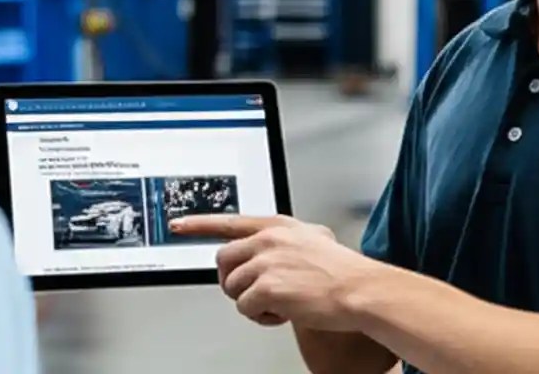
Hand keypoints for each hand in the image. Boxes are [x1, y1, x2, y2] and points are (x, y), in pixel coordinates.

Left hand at [169, 214, 381, 330]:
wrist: (360, 290)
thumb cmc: (343, 272)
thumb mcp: (315, 239)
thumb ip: (286, 240)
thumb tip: (270, 251)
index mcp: (277, 226)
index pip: (229, 221)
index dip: (198, 224)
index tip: (178, 225)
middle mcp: (268, 240)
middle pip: (223, 261)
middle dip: (233, 281)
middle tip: (255, 293)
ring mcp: (266, 262)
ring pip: (233, 288)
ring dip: (251, 302)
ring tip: (279, 304)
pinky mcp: (267, 287)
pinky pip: (245, 308)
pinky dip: (261, 316)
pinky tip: (283, 313)